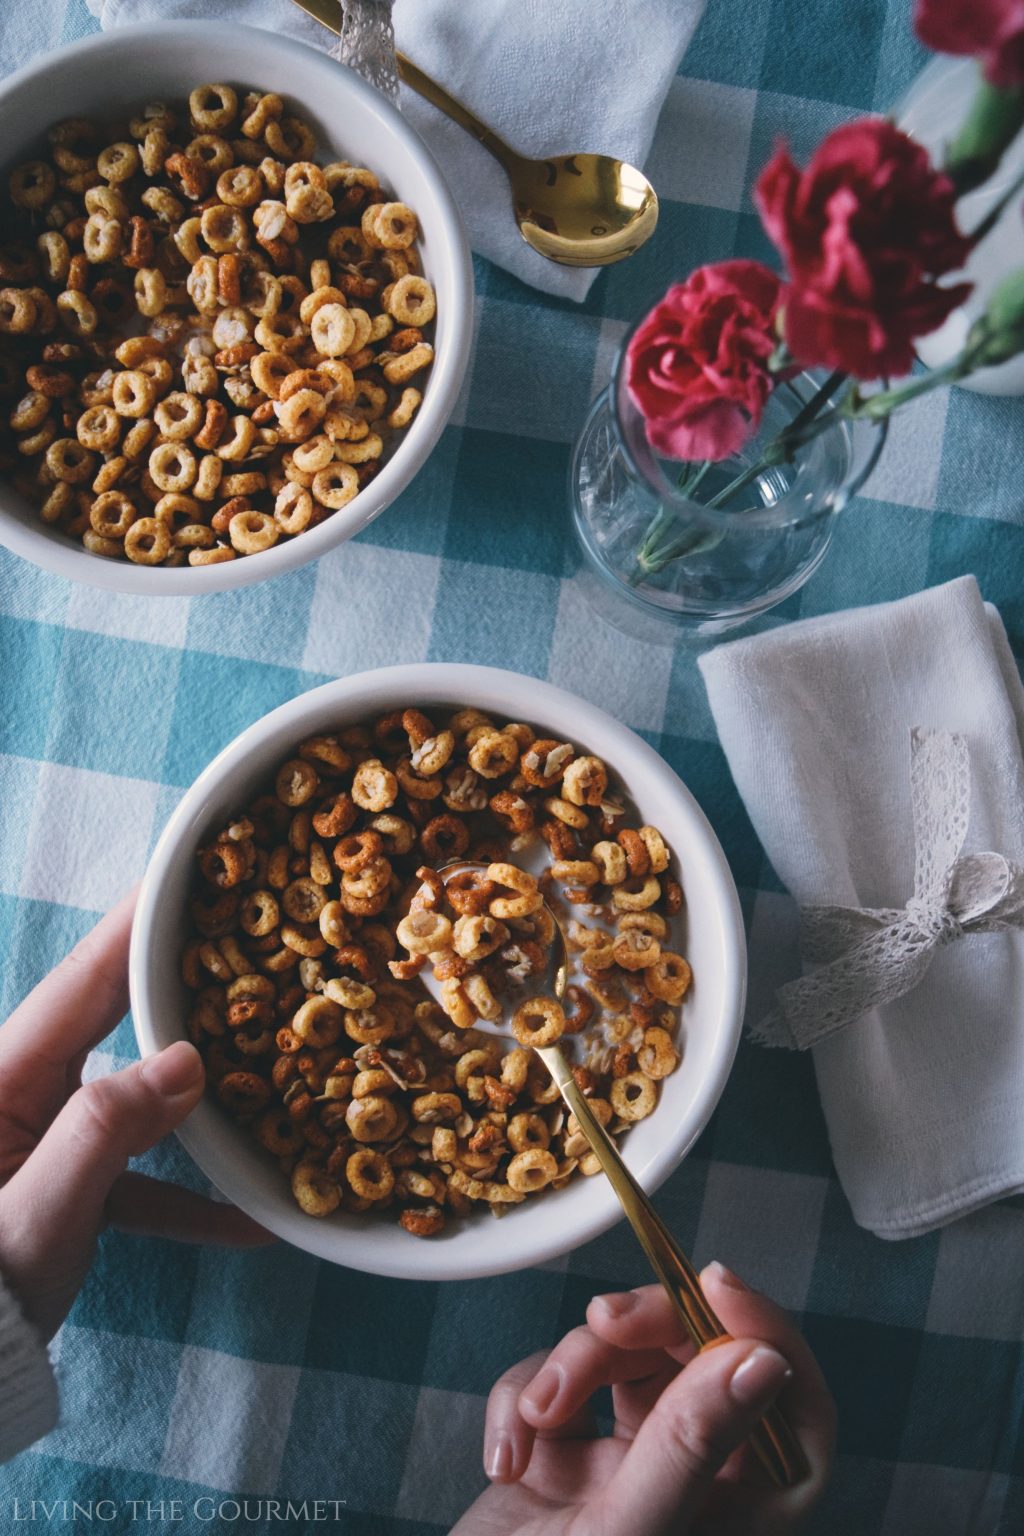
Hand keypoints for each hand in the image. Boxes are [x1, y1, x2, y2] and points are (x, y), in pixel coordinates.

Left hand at [0, 892, 270, 1340]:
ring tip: (268, 1060)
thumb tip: (190, 1062)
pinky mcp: (62, 1193)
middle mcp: (25, 1094)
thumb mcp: (41, 1210)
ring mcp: (45, 1142)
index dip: (140, 921)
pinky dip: (185, 1196)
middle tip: (245, 936)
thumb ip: (109, 1129)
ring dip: (198, 1093)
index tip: (190, 870)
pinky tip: (248, 1220)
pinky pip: (134, 1177)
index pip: (86, 978)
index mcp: (8, 1075)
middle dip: (181, 983)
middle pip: (115, 1020)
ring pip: (136, 1096)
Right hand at [454, 1264, 833, 1535]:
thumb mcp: (625, 1532)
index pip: (795, 1408)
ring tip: (535, 1418)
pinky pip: (555, 1384)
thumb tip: (761, 1359)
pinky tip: (505, 1457)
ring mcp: (628, 1471)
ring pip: (624, 1361)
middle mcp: (695, 1488)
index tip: (716, 1284)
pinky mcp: (564, 1461)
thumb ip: (692, 1443)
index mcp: (740, 1517)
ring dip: (570, 1367)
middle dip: (646, 1331)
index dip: (767, 1334)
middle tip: (601, 1320)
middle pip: (701, 1363)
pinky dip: (520, 1401)